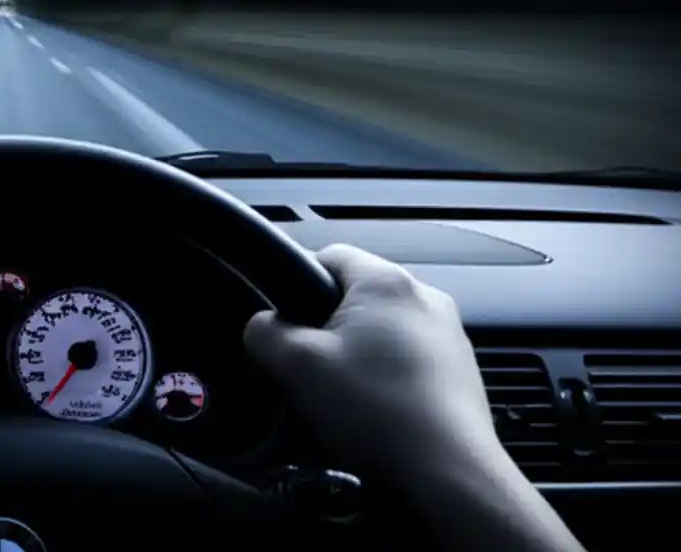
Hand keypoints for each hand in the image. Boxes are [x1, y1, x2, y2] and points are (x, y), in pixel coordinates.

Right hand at [244, 244, 498, 477]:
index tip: (285, 324)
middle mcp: (425, 295)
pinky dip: (387, 375)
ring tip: (343, 394)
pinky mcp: (461, 368)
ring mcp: (450, 332)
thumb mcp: (296, 366)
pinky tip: (377, 409)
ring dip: (358, 353)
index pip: (329, 255)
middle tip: (308, 366)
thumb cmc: (374, 407)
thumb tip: (264, 326)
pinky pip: (409, 357)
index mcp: (386, 281)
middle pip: (356, 297)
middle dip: (327, 327)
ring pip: (382, 329)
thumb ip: (265, 332)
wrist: (447, 470)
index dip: (297, 284)